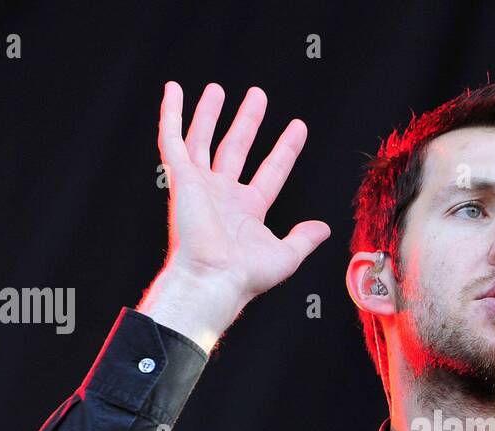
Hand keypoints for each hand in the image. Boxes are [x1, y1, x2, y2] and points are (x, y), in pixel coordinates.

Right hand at [156, 81, 330, 306]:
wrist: (213, 277)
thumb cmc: (244, 275)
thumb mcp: (286, 255)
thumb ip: (303, 239)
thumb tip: (323, 228)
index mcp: (246, 211)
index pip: (271, 171)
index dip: (285, 149)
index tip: (298, 127)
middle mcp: (222, 195)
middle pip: (235, 148)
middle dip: (247, 122)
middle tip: (258, 97)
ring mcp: (200, 185)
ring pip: (202, 140)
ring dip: (208, 114)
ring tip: (218, 89)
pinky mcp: (180, 178)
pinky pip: (172, 139)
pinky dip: (171, 114)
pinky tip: (173, 91)